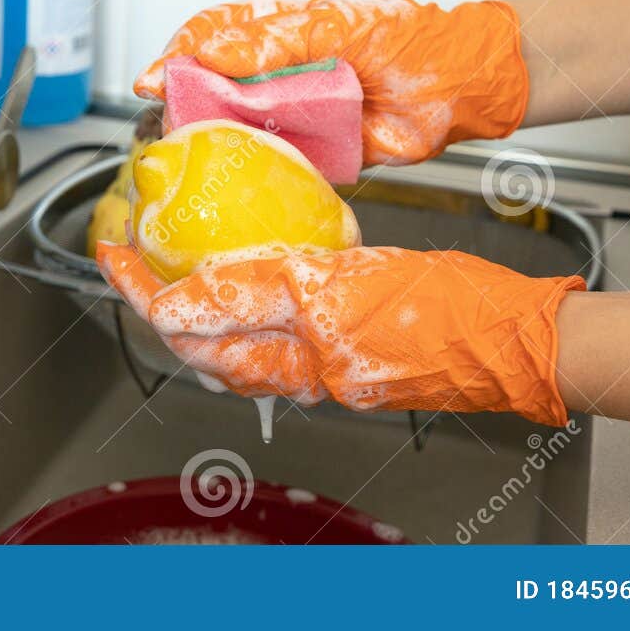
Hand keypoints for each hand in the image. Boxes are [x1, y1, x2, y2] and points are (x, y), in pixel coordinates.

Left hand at [97, 242, 582, 426]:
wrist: (517, 343)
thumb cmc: (452, 313)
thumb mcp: (343, 286)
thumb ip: (263, 292)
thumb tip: (183, 302)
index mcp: (295, 358)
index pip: (190, 327)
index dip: (141, 290)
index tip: (112, 254)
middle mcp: (302, 376)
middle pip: (202, 347)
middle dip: (157, 303)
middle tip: (130, 256)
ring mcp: (324, 372)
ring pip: (236, 349)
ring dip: (195, 313)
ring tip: (171, 269)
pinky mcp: (346, 361)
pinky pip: (277, 342)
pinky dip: (248, 314)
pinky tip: (249, 281)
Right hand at [133, 0, 527, 164]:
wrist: (461, 85)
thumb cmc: (406, 38)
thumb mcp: (335, 25)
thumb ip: (273, 40)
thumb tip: (211, 54)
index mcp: (275, 31)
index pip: (208, 36)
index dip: (175, 55)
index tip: (154, 79)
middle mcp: (275, 74)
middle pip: (208, 88)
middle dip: (178, 105)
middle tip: (160, 126)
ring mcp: (291, 115)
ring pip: (232, 130)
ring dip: (205, 144)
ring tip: (180, 159)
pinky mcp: (313, 155)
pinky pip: (271, 169)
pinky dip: (248, 179)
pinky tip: (228, 188)